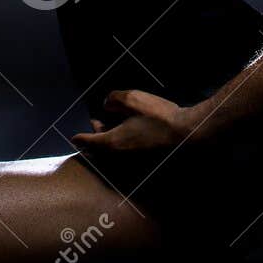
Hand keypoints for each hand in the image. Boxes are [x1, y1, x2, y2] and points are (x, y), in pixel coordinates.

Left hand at [70, 90, 200, 154]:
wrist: (188, 134)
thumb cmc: (158, 117)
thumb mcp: (132, 99)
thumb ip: (114, 99)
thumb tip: (107, 105)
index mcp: (112, 143)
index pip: (87, 143)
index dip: (79, 137)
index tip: (74, 137)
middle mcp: (119, 158)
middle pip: (99, 150)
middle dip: (96, 137)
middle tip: (98, 123)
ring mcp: (132, 163)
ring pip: (113, 153)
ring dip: (110, 141)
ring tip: (115, 125)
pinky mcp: (145, 163)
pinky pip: (126, 155)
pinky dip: (123, 145)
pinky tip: (132, 132)